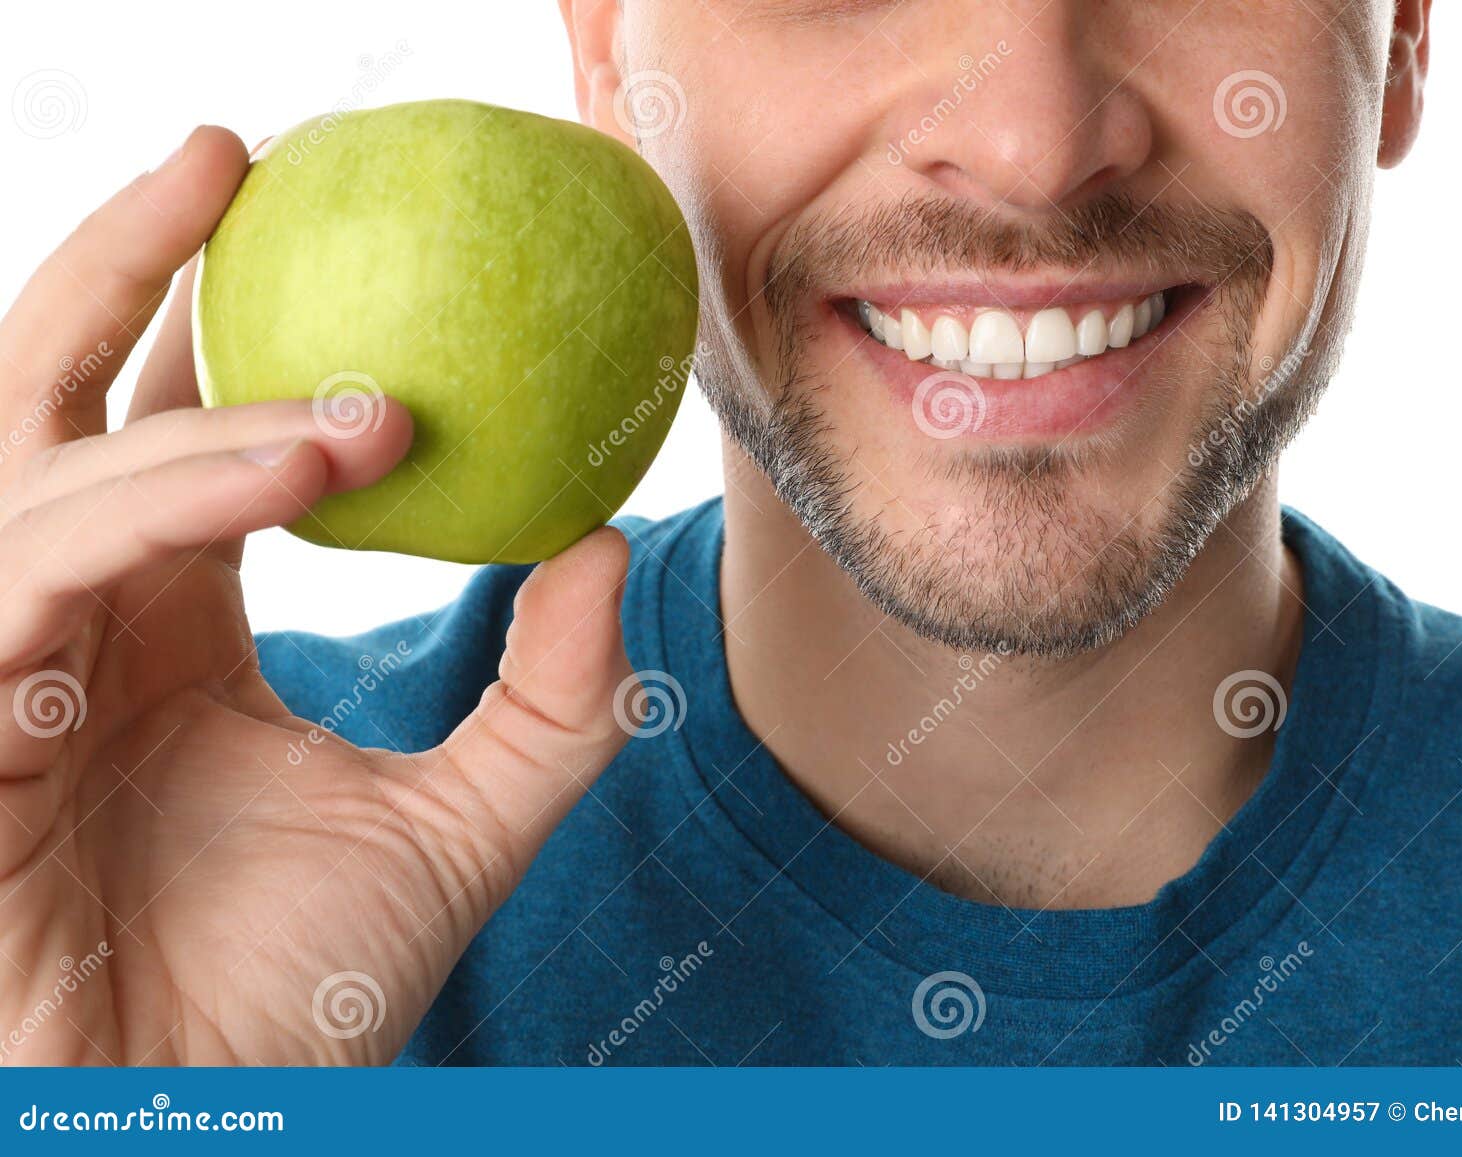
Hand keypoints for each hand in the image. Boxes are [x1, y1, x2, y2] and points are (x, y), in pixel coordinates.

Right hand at [0, 127, 634, 1064]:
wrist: (215, 1120)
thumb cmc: (308, 993)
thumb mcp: (469, 818)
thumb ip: (554, 691)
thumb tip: (610, 539)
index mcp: (161, 627)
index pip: (162, 432)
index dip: (214, 324)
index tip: (317, 226)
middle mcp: (67, 622)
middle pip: (55, 393)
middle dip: (123, 261)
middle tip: (236, 154)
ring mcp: (0, 662)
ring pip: (49, 465)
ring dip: (196, 402)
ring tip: (365, 405)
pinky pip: (33, 565)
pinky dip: (162, 499)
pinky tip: (304, 470)